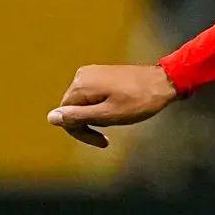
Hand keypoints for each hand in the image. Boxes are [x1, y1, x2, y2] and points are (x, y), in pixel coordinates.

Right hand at [48, 63, 178, 146]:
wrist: (163, 82)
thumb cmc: (138, 101)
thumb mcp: (107, 115)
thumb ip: (78, 117)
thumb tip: (51, 118)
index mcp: (81, 85)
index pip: (66, 115)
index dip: (80, 132)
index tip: (101, 142)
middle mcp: (81, 76)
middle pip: (72, 108)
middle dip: (89, 125)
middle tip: (108, 136)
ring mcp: (92, 73)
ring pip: (83, 104)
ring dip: (96, 117)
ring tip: (117, 118)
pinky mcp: (101, 74)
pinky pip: (92, 96)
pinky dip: (102, 107)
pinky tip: (118, 110)